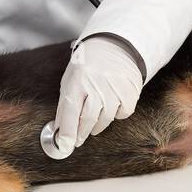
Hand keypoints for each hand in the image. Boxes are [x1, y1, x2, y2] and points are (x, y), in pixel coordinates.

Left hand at [54, 35, 143, 153]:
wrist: (113, 45)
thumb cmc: (86, 67)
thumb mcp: (70, 81)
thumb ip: (65, 108)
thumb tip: (61, 135)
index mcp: (77, 80)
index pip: (70, 111)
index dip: (67, 132)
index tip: (65, 146)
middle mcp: (96, 82)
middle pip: (89, 119)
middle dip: (82, 133)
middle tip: (78, 139)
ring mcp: (115, 86)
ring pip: (106, 118)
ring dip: (98, 124)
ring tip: (95, 117)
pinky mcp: (131, 89)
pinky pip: (123, 113)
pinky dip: (117, 113)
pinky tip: (112, 104)